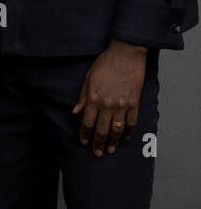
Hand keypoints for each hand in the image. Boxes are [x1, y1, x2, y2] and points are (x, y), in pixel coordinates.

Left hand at [74, 38, 146, 155]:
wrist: (125, 55)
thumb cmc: (104, 65)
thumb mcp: (88, 79)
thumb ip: (82, 98)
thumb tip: (75, 112)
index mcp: (93, 99)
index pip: (87, 123)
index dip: (85, 134)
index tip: (84, 142)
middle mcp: (107, 105)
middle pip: (101, 129)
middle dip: (98, 143)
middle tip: (97, 153)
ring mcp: (122, 105)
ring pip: (117, 129)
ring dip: (113, 141)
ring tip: (110, 149)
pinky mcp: (134, 103)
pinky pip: (132, 122)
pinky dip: (129, 131)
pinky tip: (127, 138)